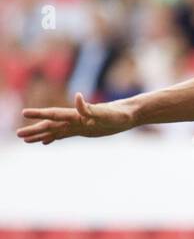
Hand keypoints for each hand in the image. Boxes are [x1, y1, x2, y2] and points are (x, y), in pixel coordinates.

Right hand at [17, 93, 134, 144]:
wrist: (130, 114)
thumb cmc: (119, 114)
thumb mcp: (106, 114)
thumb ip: (89, 108)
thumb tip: (77, 97)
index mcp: (78, 115)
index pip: (55, 115)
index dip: (40, 115)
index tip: (24, 113)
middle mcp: (75, 119)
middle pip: (51, 125)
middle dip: (34, 130)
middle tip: (18, 135)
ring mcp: (78, 125)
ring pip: (55, 130)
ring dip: (40, 134)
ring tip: (25, 139)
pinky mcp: (84, 130)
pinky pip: (64, 135)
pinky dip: (53, 138)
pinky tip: (45, 142)